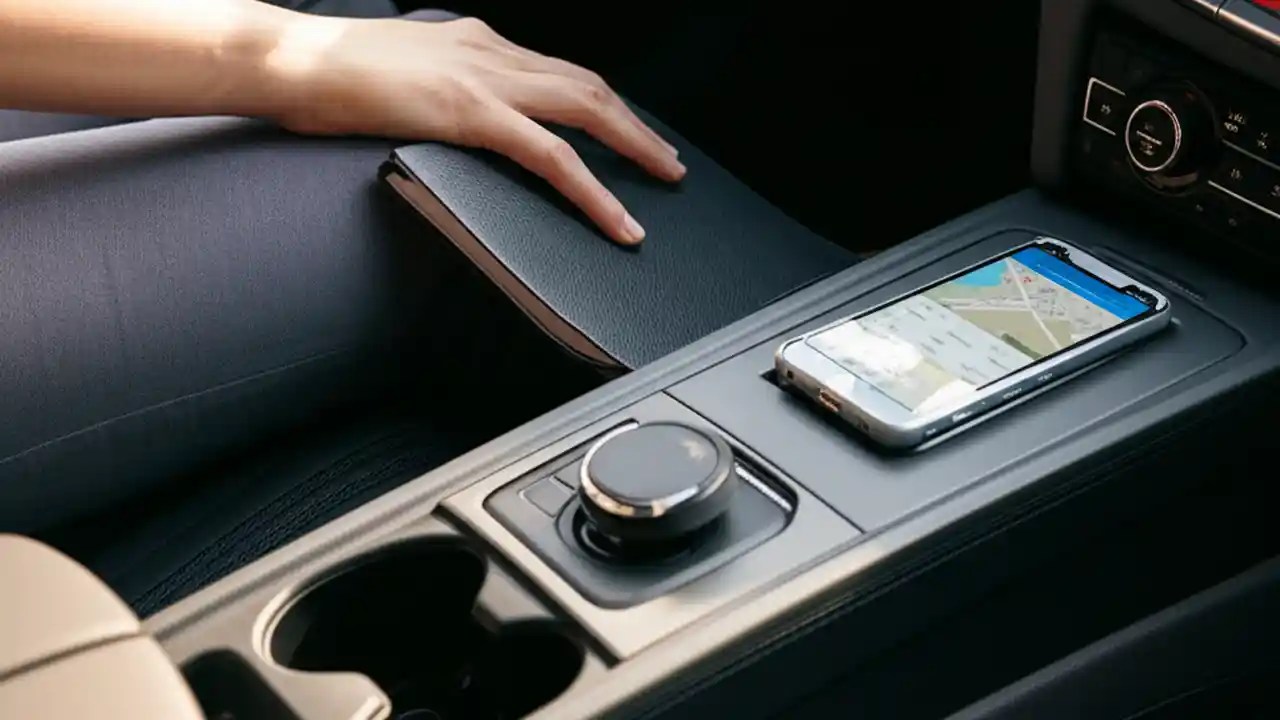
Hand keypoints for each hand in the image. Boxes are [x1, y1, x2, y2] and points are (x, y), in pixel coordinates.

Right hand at [266, 14, 684, 244]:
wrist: (286, 57)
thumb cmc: (325, 71)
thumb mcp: (398, 71)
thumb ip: (435, 85)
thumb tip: (446, 108)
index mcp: (473, 39)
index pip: (556, 70)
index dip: (599, 100)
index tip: (624, 125)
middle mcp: (489, 49)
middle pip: (587, 85)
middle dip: (633, 123)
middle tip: (665, 159)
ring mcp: (484, 76)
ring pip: (585, 111)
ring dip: (633, 147)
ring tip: (664, 180)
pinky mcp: (471, 111)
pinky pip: (551, 155)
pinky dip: (593, 190)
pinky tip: (616, 220)